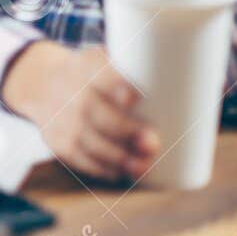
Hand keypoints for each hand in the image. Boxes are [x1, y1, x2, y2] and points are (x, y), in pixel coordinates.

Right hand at [1, 41, 158, 182]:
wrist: (42, 83)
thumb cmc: (95, 75)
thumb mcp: (107, 62)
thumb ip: (141, 74)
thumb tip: (194, 92)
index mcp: (85, 64)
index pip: (96, 70)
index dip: (113, 84)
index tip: (133, 97)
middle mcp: (68, 88)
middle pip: (92, 109)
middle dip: (123, 129)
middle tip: (152, 142)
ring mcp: (58, 116)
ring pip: (85, 139)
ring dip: (115, 156)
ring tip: (143, 166)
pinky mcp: (55, 139)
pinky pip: (75, 156)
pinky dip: (97, 167)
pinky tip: (117, 173)